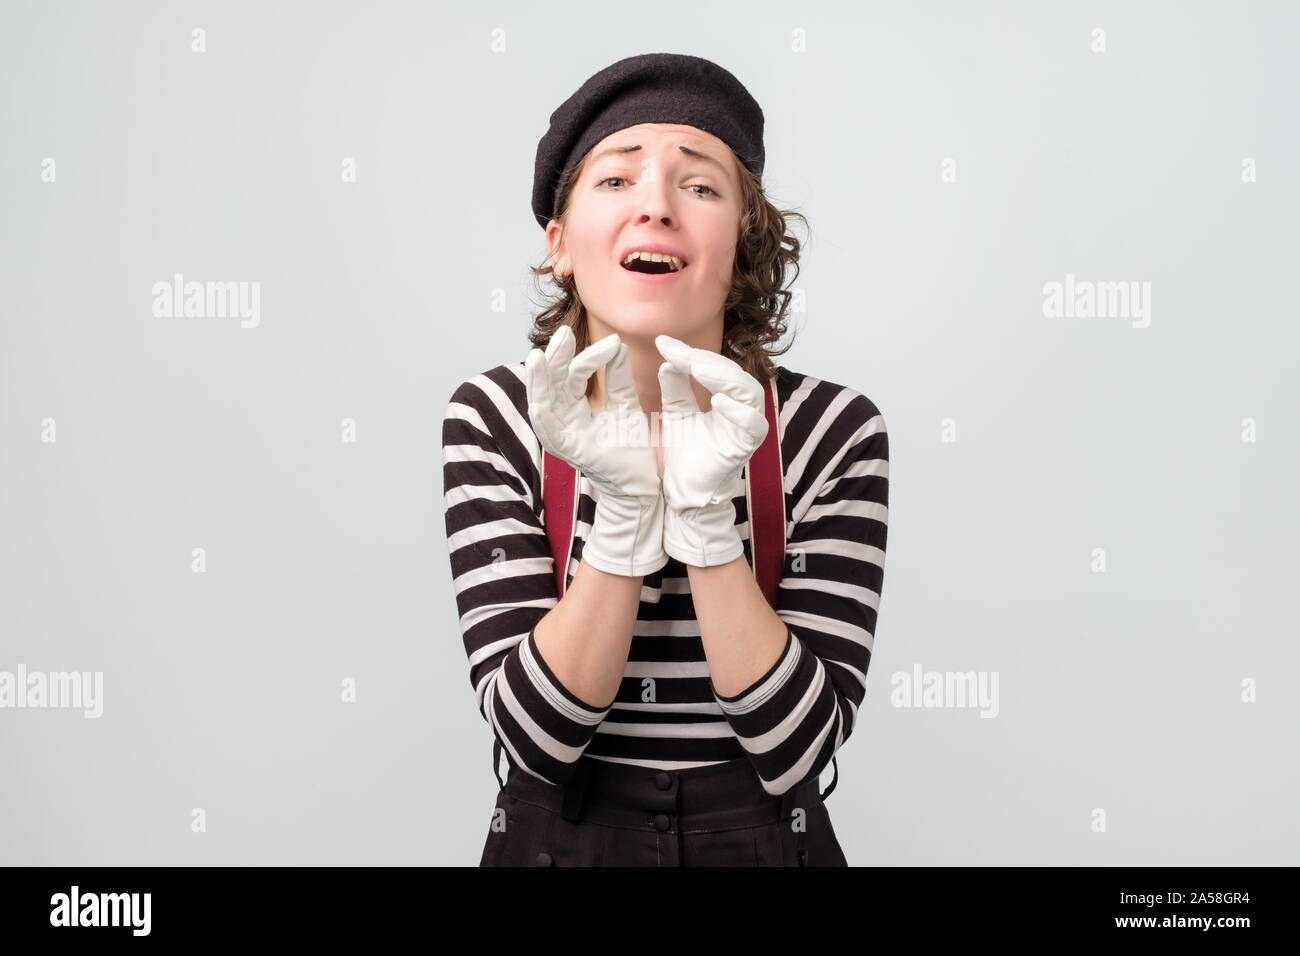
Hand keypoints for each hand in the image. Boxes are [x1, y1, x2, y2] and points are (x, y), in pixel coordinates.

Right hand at [524, 326, 666, 576]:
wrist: (645, 485)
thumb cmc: (631, 448)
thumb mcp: (625, 404)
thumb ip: (618, 376)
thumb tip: (616, 344)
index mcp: (576, 408)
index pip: (574, 375)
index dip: (588, 357)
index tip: (614, 342)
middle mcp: (565, 420)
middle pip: (553, 384)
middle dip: (555, 358)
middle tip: (563, 333)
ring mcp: (565, 438)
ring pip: (543, 404)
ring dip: (538, 382)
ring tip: (537, 357)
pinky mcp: (570, 455)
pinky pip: (550, 434)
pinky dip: (543, 416)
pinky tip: (540, 400)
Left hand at [654, 335, 768, 566]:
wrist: (682, 493)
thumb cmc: (684, 454)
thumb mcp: (675, 412)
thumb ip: (675, 386)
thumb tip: (669, 358)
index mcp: (726, 399)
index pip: (715, 368)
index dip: (691, 354)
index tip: (663, 343)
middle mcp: (741, 410)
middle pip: (734, 375)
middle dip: (706, 361)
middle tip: (680, 353)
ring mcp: (746, 429)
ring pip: (749, 393)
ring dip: (723, 378)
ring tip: (696, 368)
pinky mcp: (746, 448)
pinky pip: (753, 426)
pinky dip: (738, 412)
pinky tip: (716, 401)